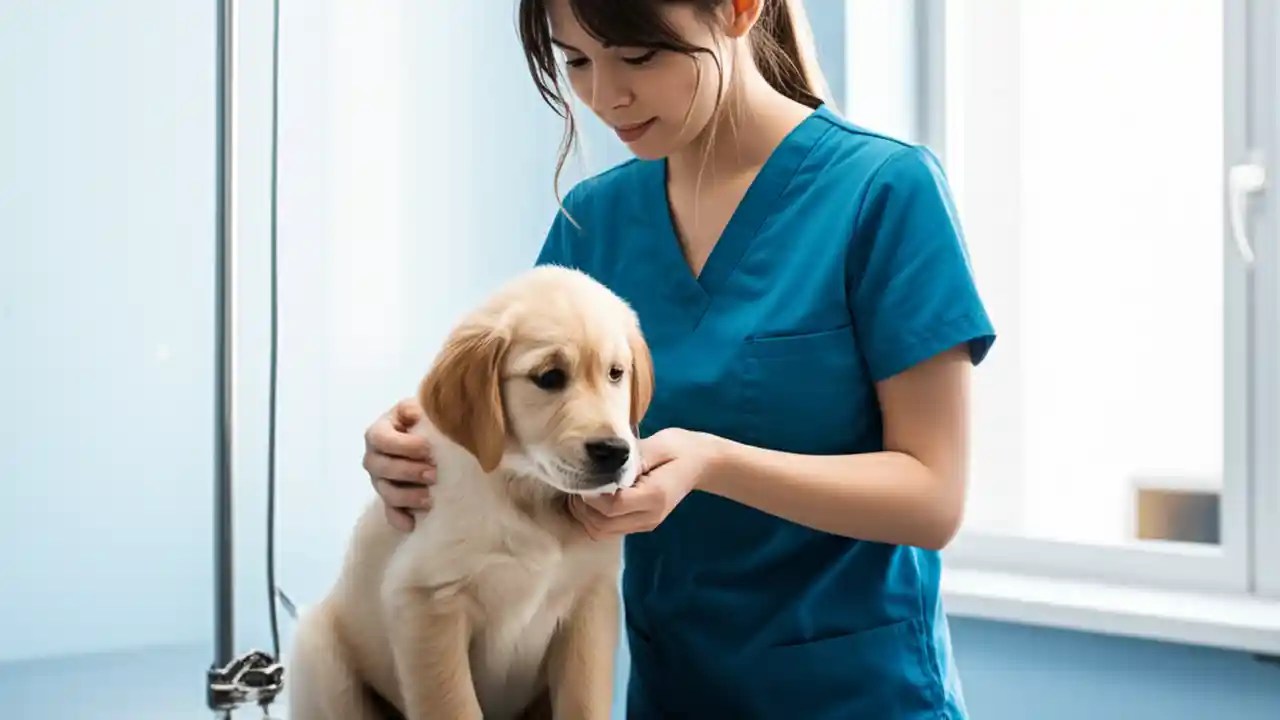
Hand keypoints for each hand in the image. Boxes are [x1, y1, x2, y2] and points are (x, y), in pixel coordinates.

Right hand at [364, 397, 435, 531]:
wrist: (437, 440)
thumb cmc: (429, 421)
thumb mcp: (424, 408)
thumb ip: (422, 408)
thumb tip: (421, 413)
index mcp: (379, 430)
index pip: (381, 438)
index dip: (402, 445)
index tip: (427, 448)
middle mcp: (375, 456)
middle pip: (380, 467)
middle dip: (407, 471)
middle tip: (434, 473)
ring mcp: (381, 480)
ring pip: (385, 491)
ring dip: (407, 496)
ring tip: (431, 498)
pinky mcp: (391, 500)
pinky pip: (390, 513)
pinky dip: (400, 519)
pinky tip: (413, 524)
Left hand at [568, 428, 723, 538]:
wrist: (701, 463)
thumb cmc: (678, 449)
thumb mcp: (656, 445)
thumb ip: (629, 460)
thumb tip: (599, 468)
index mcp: (654, 496)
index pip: (612, 506)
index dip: (591, 495)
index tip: (583, 476)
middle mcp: (649, 517)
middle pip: (602, 525)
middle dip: (583, 507)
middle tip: (578, 484)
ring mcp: (645, 524)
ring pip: (602, 532)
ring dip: (585, 515)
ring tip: (583, 491)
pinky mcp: (640, 524)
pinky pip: (608, 529)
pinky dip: (594, 518)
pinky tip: (593, 498)